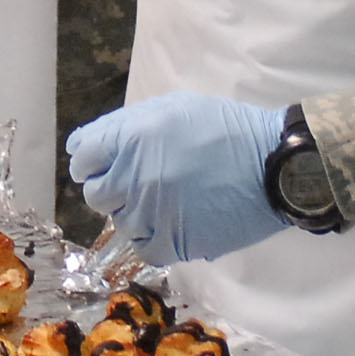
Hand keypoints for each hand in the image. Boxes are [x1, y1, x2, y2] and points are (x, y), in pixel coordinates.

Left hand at [66, 93, 288, 264]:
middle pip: (95, 193)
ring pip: (120, 222)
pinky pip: (142, 248)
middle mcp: (133, 176)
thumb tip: (93, 145)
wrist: (272, 166)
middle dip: (111, 186)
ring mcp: (150, 213)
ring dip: (137, 211)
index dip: (92, 158)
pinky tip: (172, 222)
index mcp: (131, 137)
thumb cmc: (225, 128)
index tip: (105, 162)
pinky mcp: (171, 243)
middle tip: (139, 181)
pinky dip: (153, 237)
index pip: (82, 155)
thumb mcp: (173, 107)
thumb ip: (129, 124)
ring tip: (168, 199)